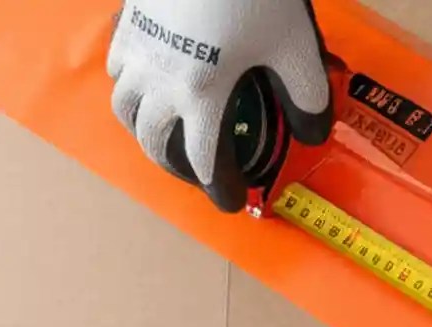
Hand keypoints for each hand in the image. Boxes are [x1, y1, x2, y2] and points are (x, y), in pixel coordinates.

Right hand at [107, 0, 332, 211]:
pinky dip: (129, 88)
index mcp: (201, 95)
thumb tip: (314, 134)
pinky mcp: (129, 22)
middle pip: (154, 142)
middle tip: (196, 171)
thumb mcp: (294, 48)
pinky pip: (117, 68)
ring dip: (145, 131)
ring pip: (126, 108)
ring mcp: (138, 51)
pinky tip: (147, 81)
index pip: (203, 161)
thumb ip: (307, 96)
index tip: (228, 201)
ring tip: (167, 134)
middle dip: (175, 166)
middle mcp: (159, 82)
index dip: (217, 188)